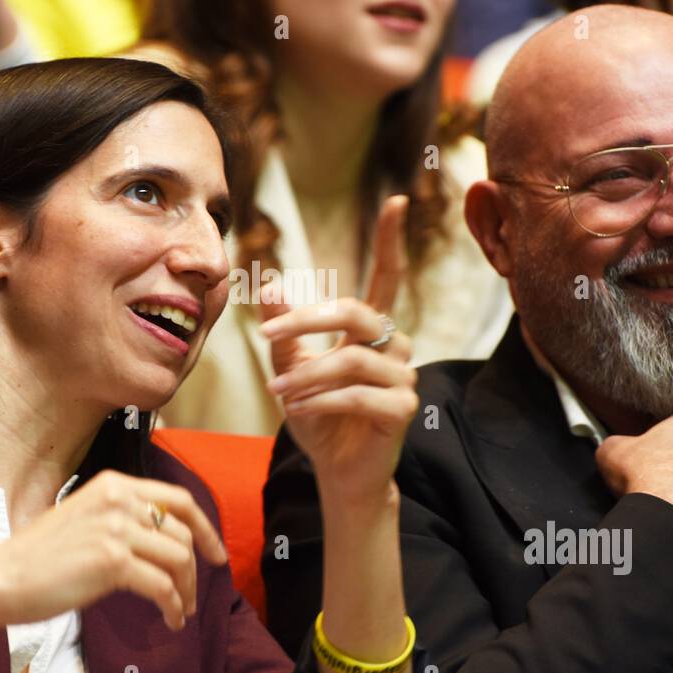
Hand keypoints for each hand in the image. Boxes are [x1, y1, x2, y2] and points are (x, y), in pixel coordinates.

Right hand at [0, 470, 227, 629]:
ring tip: (180, 610)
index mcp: (114, 484)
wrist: (2, 576)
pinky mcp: (112, 561)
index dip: (205, 528)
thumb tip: (165, 540)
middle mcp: (119, 500)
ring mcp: (116, 529)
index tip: (216, 554)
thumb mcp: (85, 517)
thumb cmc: (39, 555)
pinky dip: (173, 606)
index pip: (179, 499)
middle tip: (191, 595)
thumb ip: (122, 518)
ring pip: (178, 560)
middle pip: (182, 534)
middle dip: (194, 570)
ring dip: (186, 591)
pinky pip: (162, 586)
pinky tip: (170, 619)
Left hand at [260, 195, 417, 509]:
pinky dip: (321, 400)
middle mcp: (394, 346)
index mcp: (372, 330)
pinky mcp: (403, 409)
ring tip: (278, 390)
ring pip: (351, 359)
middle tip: (268, 331)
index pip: (386, 277)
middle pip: (357, 312)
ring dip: (307, 374)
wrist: (338, 471)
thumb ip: (284, 330)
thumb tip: (271, 284)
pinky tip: (298, 409)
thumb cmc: (319, 416)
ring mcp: (404, 377)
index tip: (395, 201)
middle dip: (308, 320)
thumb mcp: (291, 368)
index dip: (391, 240)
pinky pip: (358, 394)